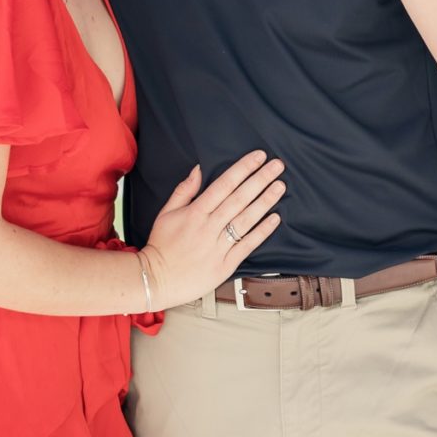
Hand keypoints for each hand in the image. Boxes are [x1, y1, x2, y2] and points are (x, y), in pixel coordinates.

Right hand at [141, 151, 284, 310]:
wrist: (156, 279)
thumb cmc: (161, 245)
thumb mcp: (166, 213)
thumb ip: (184, 190)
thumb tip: (199, 169)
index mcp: (195, 212)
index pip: (224, 185)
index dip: (243, 169)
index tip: (258, 157)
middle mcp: (208, 227)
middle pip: (239, 199)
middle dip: (260, 180)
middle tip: (277, 166)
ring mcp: (218, 246)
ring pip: (246, 220)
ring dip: (265, 201)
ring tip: (279, 186)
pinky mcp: (226, 265)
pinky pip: (247, 245)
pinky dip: (262, 232)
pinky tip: (275, 218)